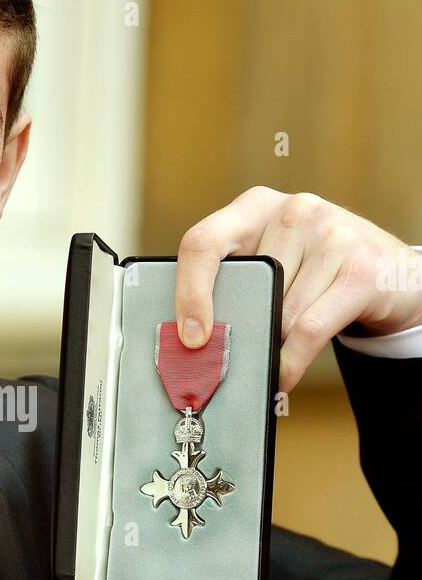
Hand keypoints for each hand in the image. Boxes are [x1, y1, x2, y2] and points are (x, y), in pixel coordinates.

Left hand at [173, 188, 421, 392]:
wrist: (391, 272)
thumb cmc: (316, 271)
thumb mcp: (273, 259)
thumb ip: (239, 280)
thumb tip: (196, 338)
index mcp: (256, 206)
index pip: (203, 243)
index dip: (188, 292)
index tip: (189, 335)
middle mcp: (294, 211)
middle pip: (248, 291)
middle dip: (241, 329)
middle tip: (233, 357)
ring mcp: (331, 236)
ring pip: (279, 315)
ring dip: (272, 348)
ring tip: (271, 360)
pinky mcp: (359, 270)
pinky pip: (308, 330)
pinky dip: (291, 361)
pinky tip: (284, 374)